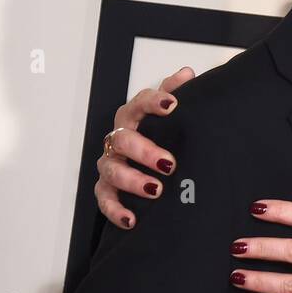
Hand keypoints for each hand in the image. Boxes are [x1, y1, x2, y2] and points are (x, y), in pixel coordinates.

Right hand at [95, 66, 195, 228]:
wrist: (155, 163)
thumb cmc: (164, 135)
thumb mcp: (174, 116)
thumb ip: (176, 94)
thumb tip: (186, 73)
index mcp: (135, 118)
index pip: (139, 104)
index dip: (154, 102)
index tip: (172, 105)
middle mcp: (119, 139)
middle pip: (123, 139)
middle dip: (145, 150)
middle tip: (169, 162)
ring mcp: (111, 163)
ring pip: (112, 169)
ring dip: (132, 180)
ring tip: (156, 190)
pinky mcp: (107, 188)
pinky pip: (105, 199)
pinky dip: (116, 210)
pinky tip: (132, 219)